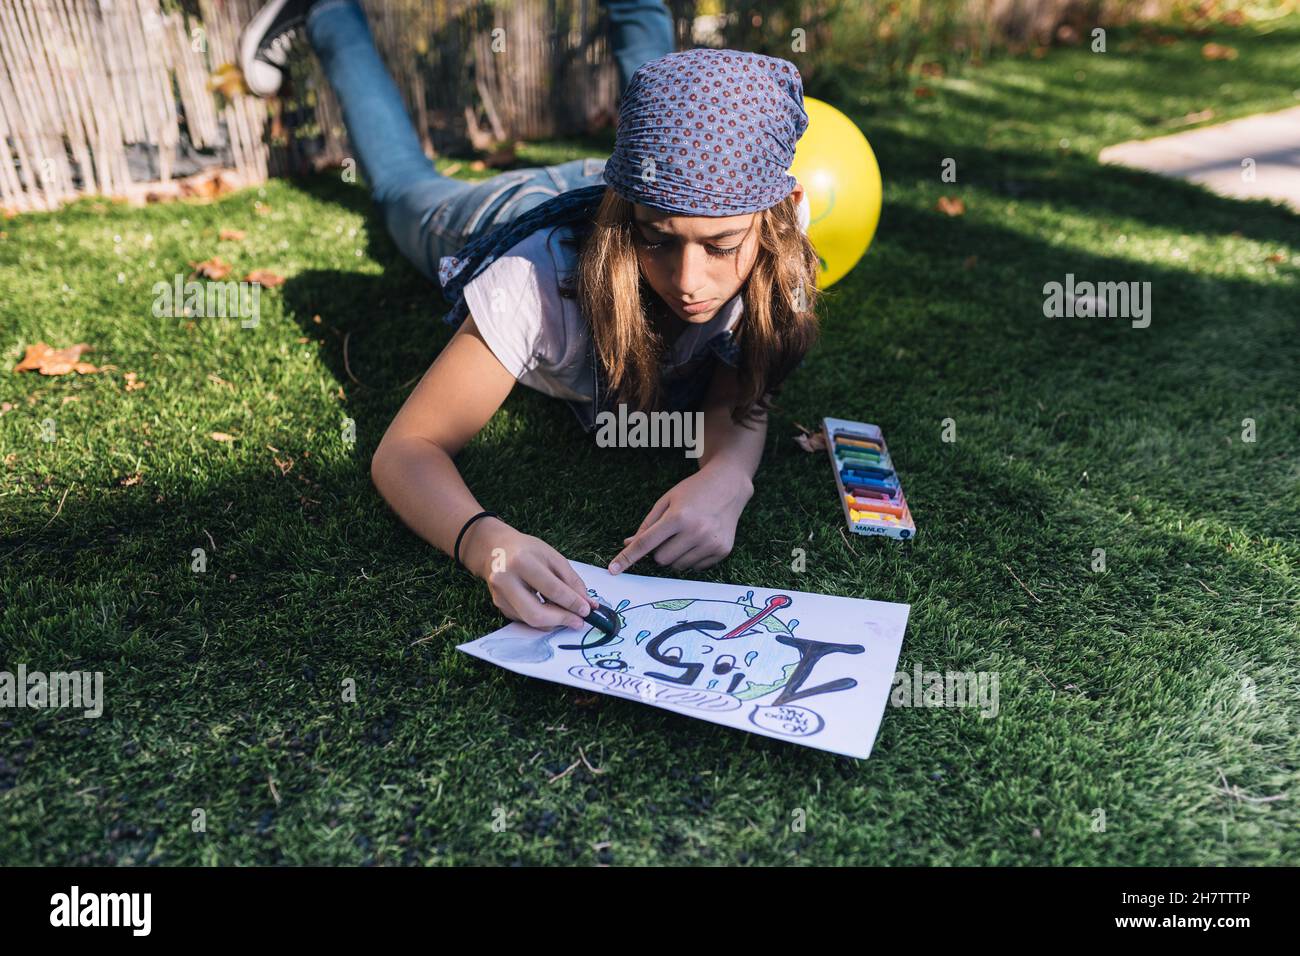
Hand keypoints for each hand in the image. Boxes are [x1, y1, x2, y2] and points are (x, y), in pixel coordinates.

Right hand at [462, 518, 597, 628]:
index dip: (572, 603)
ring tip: (567, 615)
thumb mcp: (553, 557)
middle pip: (536, 613)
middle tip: (578, 622)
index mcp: (521, 562)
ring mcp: (500, 596)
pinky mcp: (499, 606)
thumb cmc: (527, 551)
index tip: (587, 611)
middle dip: (562, 620)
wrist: (495, 549)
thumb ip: (571, 581)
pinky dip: (542, 618)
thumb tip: (587, 605)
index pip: (552, 589)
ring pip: (531, 621)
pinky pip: (525, 619)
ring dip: (554, 622)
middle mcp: (505, 580)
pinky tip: (550, 610)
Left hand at [608, 466, 752, 573]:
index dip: (627, 557)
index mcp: (678, 517)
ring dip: (675, 555)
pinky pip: (695, 567)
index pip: (646, 543)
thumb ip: (647, 524)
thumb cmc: (693, 491)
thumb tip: (628, 544)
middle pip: (661, 559)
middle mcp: (695, 531)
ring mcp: (711, 543)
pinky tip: (701, 538)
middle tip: (669, 534)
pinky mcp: (722, 551)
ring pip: (678, 566)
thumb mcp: (666, 500)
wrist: (728, 485)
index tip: (613, 569)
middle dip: (659, 551)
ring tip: (687, 534)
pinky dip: (692, 557)